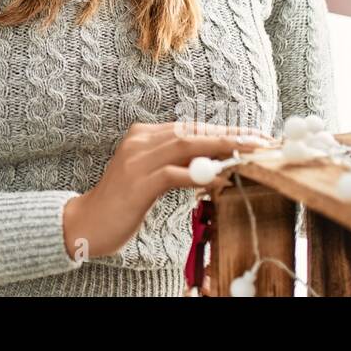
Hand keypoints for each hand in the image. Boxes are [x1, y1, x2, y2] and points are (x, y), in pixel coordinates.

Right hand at [61, 122, 277, 261]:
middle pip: (194, 131)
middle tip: (264, 142)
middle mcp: (140, 141)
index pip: (192, 128)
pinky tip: (222, 181)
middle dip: (232, 136)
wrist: (86, 222)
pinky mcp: (138, 183)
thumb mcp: (150, 177)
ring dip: (223, 148)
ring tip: (251, 154)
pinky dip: (201, 175)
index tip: (255, 137)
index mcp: (143, 135)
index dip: (225, 131)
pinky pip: (175, 174)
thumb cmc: (122, 203)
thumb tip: (215, 165)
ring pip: (187, 145)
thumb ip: (176, 165)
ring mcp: (137, 160)